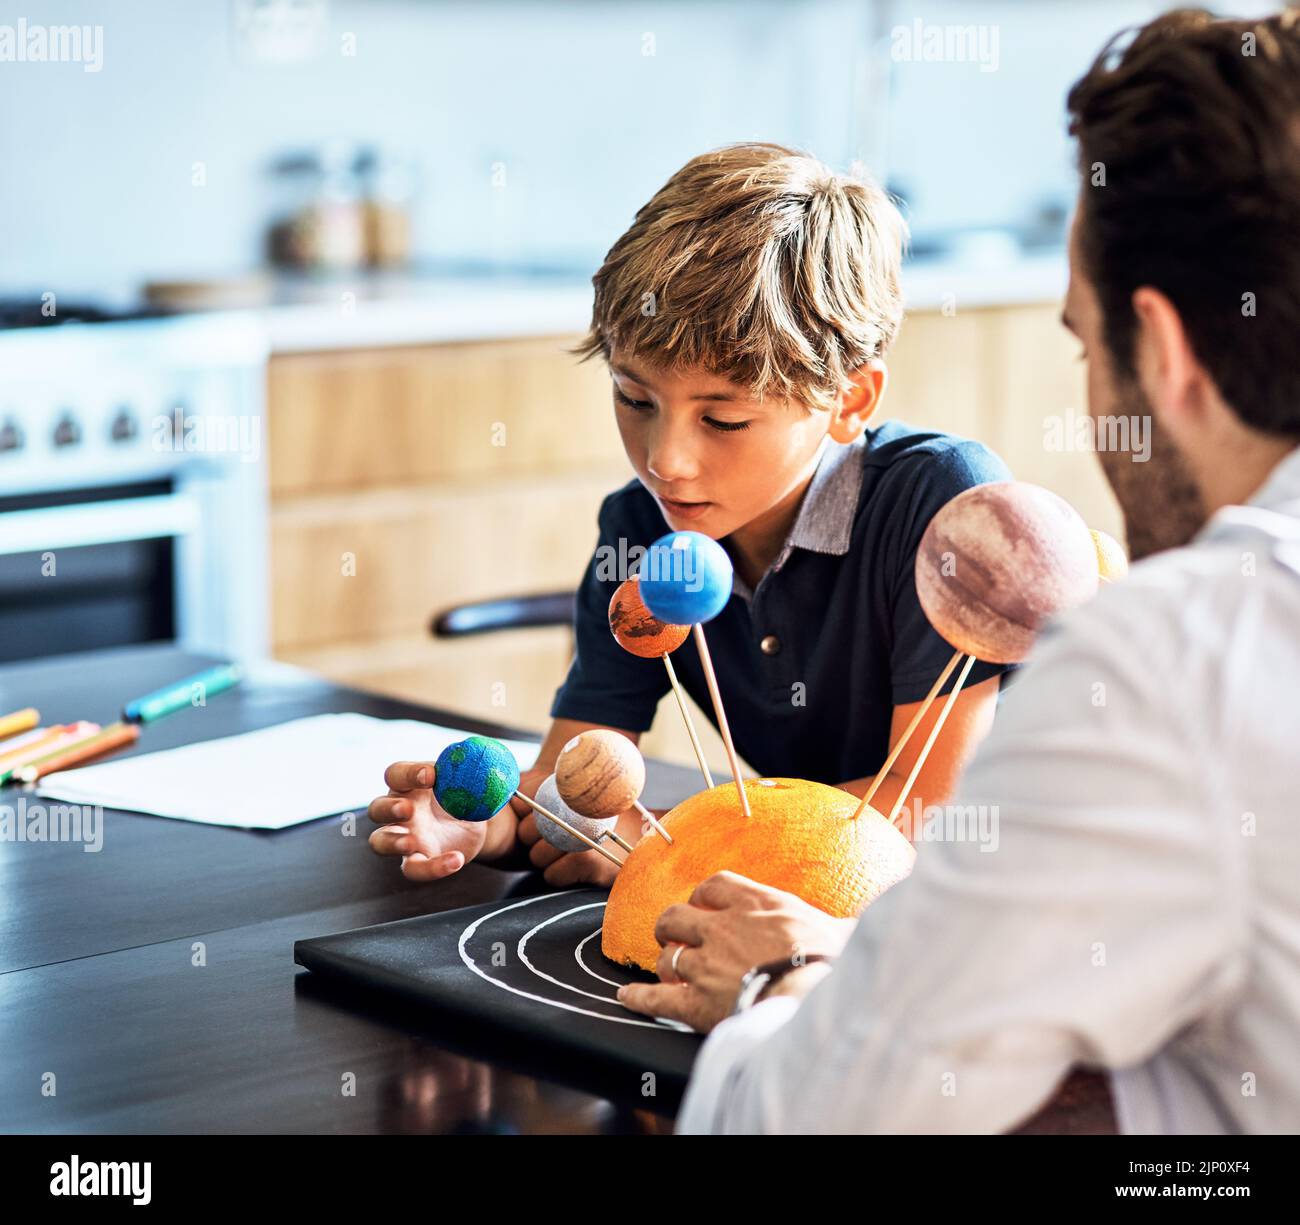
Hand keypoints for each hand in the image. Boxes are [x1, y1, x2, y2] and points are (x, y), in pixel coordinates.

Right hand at [367, 759, 492, 880]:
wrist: (473, 824)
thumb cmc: (461, 795)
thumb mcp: (467, 781)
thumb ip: (470, 773)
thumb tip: (487, 766)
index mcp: (409, 785)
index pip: (396, 774)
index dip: (408, 773)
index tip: (431, 775)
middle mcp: (400, 810)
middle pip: (377, 808)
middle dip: (389, 808)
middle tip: (407, 809)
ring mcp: (404, 837)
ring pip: (380, 842)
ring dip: (392, 842)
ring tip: (412, 843)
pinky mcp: (416, 861)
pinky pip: (414, 869)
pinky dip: (433, 868)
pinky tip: (456, 860)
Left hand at [517, 804, 645, 887]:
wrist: (650, 844)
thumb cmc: (611, 822)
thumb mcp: (585, 801)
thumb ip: (551, 795)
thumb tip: (513, 797)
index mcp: (571, 790)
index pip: (525, 800)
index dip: (527, 815)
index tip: (540, 822)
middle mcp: (574, 808)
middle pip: (526, 832)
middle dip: (536, 842)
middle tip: (558, 842)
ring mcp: (580, 835)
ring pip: (536, 857)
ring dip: (548, 861)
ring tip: (571, 854)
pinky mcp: (587, 861)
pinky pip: (551, 875)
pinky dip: (560, 875)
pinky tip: (580, 868)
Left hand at [617, 871, 853, 1031]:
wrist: (818, 1001)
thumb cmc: (835, 965)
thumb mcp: (840, 930)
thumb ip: (836, 924)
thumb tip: (862, 922)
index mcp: (756, 904)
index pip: (715, 885)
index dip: (704, 896)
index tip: (703, 904)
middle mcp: (723, 928)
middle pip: (677, 915)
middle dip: (671, 925)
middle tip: (673, 934)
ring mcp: (706, 965)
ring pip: (668, 956)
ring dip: (666, 964)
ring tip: (667, 971)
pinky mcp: (696, 1002)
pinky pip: (655, 997)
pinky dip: (638, 998)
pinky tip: (627, 997)